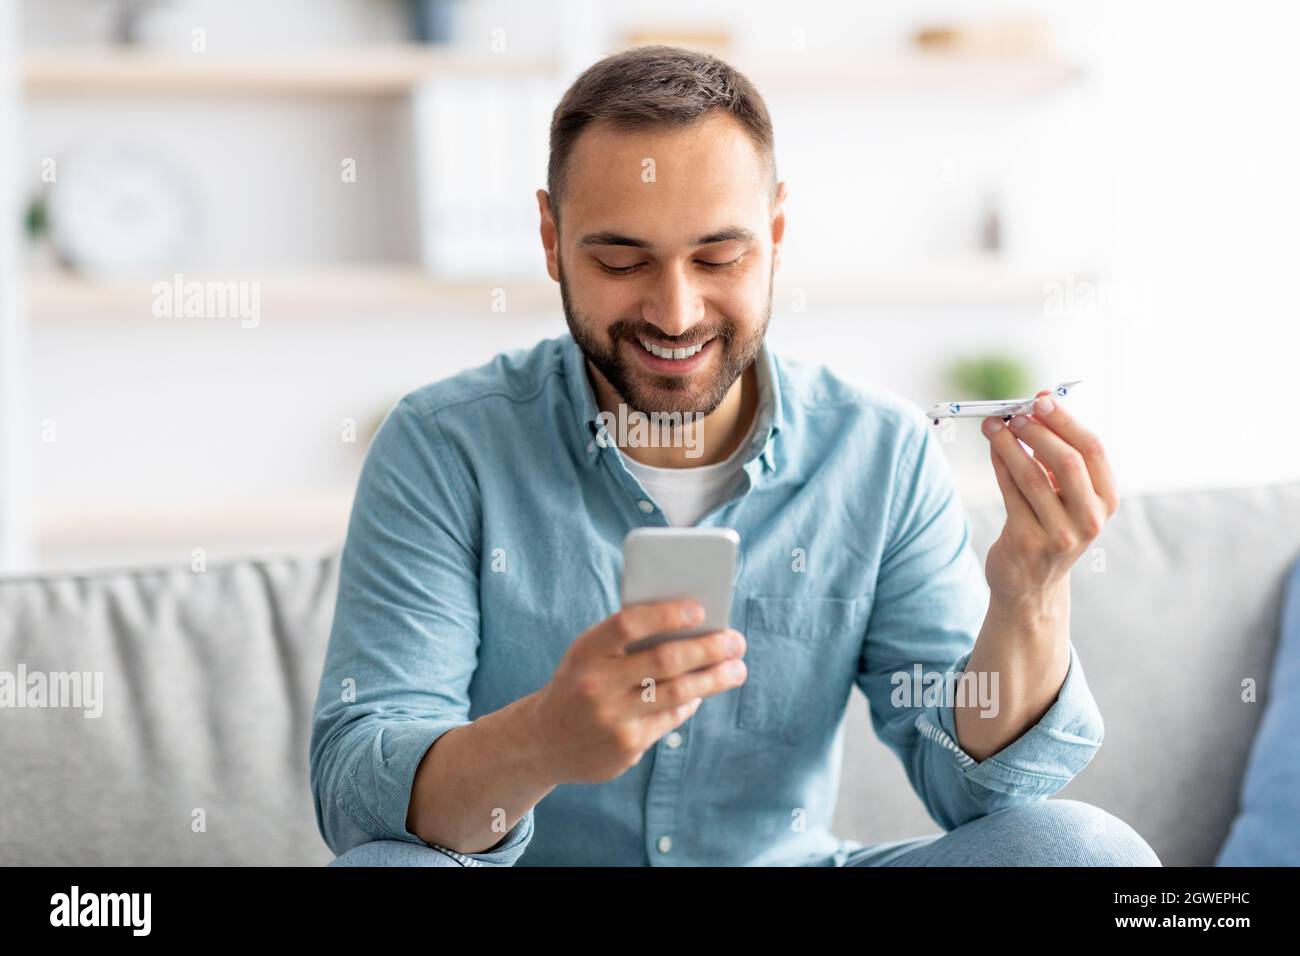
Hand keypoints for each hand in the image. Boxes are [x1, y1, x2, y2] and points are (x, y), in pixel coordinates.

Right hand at [528, 600, 746, 784]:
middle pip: (664, 660)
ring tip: (736, 669)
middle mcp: (596, 685)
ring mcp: (612, 719)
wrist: (542, 741)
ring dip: (714, 679)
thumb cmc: (579, 682)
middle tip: (737, 641)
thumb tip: (692, 627)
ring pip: (678, 693)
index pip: (629, 624)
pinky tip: (702, 692)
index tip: (701, 609)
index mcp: (586, 652)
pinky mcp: (626, 747)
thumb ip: (628, 641)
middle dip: (708, 648)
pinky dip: (690, 702)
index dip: (666, 614)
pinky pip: (670, 718)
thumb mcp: (588, 655)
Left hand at [981, 390, 1119, 608]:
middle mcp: (1089, 519)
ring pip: (1033, 476)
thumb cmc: (1050, 526)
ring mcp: (1059, 534)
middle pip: (1067, 461)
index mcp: (1105, 500)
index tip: (1041, 401)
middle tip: (1014, 413)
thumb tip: (1040, 404)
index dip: (1066, 421)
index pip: (1093, 451)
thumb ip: (1058, 455)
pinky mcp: (1027, 542)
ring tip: (993, 426)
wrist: (1032, 586)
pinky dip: (1000, 465)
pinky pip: (1010, 493)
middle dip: (1038, 431)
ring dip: (1010, 445)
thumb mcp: (1067, 496)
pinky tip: (993, 449)